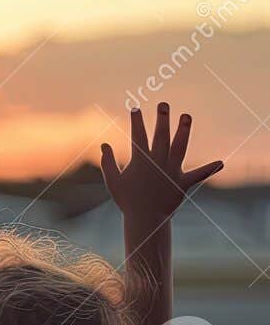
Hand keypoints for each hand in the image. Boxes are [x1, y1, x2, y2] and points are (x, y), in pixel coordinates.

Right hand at [101, 105, 223, 227]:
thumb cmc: (127, 200)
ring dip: (183, 130)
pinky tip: (220, 163)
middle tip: (164, 105)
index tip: (135, 108)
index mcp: (140, 161)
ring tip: (186, 116)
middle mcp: (157, 162)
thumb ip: (108, 162)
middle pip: (161, 136)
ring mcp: (171, 171)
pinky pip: (198, 175)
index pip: (138, 135)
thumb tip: (104, 145)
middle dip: (162, 119)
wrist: (144, 219)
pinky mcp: (183, 183)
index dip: (136, 121)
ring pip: (179, 147)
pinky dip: (209, 169)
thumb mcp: (113, 181)